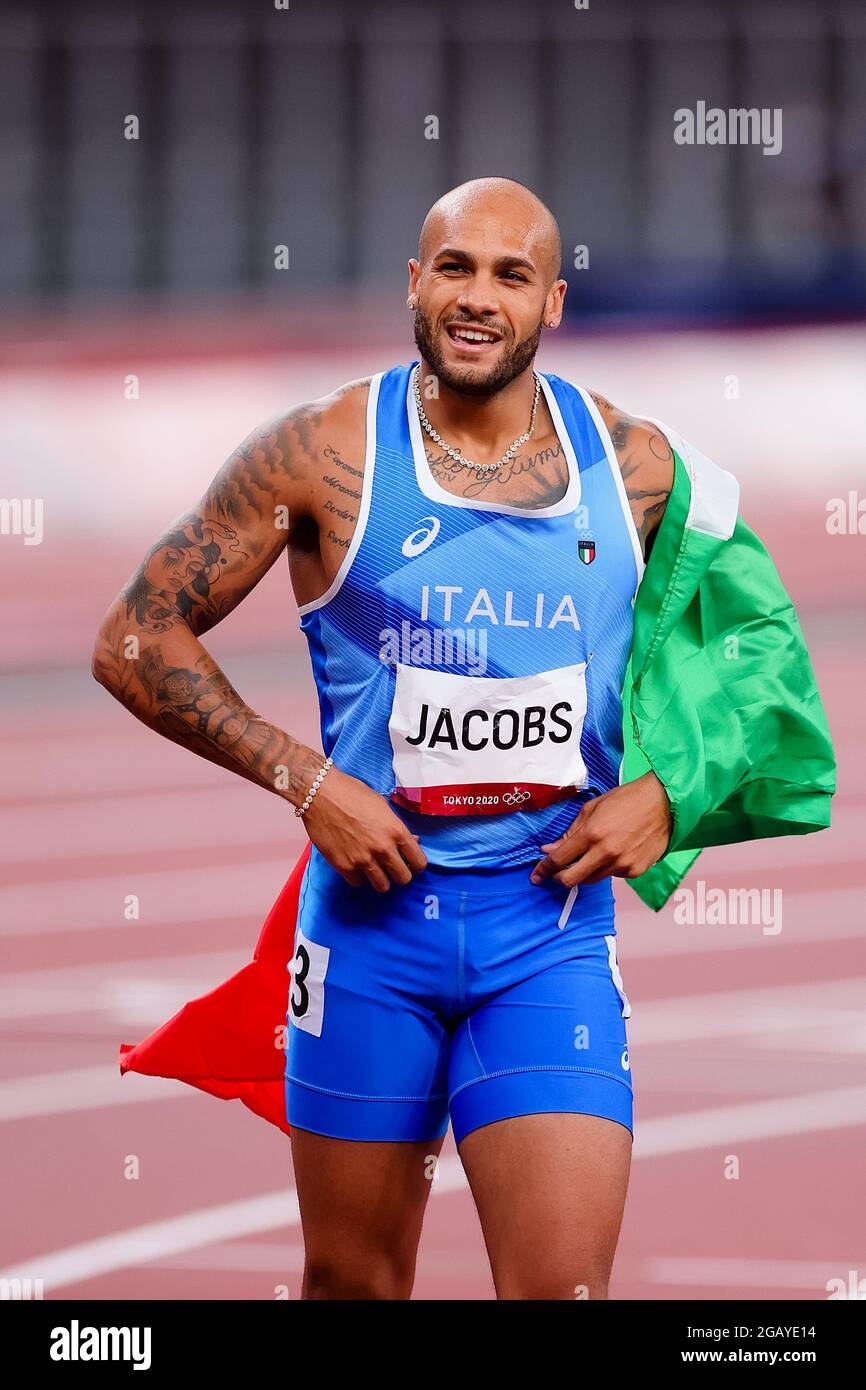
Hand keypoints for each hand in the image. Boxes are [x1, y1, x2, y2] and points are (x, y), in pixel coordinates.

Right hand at [301, 764, 426, 891]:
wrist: (320, 794)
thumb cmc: (352, 794)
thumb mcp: (382, 806)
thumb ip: (396, 827)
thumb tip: (411, 841)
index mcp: (396, 831)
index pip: (419, 862)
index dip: (417, 865)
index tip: (411, 865)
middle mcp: (382, 848)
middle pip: (403, 879)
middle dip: (400, 874)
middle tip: (392, 868)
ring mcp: (363, 859)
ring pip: (382, 886)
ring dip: (380, 879)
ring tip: (375, 870)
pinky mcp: (343, 866)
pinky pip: (358, 882)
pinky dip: (358, 876)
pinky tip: (355, 864)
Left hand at [529, 772, 671, 888]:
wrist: (664, 803)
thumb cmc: (626, 800)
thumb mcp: (592, 809)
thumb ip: (571, 832)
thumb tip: (551, 848)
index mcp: (591, 834)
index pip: (559, 859)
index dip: (544, 869)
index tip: (537, 875)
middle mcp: (605, 853)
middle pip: (572, 879)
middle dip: (559, 879)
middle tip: (556, 875)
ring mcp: (622, 865)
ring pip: (593, 879)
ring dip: (585, 871)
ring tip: (593, 854)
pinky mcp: (635, 871)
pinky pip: (613, 875)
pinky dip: (608, 867)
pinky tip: (617, 851)